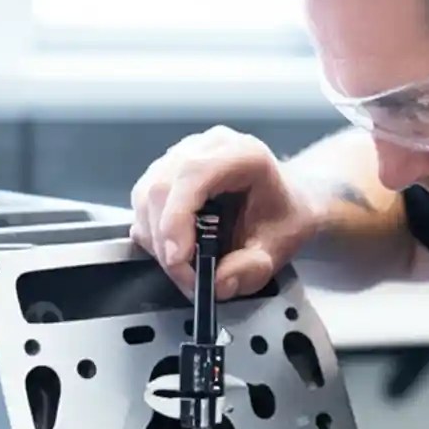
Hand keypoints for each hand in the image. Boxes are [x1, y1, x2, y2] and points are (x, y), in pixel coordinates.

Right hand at [130, 125, 318, 298]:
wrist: (286, 199)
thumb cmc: (283, 214)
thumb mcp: (280, 247)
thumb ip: (252, 268)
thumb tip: (217, 282)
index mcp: (242, 154)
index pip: (193, 176)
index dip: (177, 219)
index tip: (179, 259)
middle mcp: (207, 146)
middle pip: (162, 188)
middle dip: (165, 242)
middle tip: (186, 277)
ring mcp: (183, 154)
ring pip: (146, 196)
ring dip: (156, 240)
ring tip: (184, 267)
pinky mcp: (166, 170)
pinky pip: (143, 201)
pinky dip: (152, 233)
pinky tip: (176, 248)